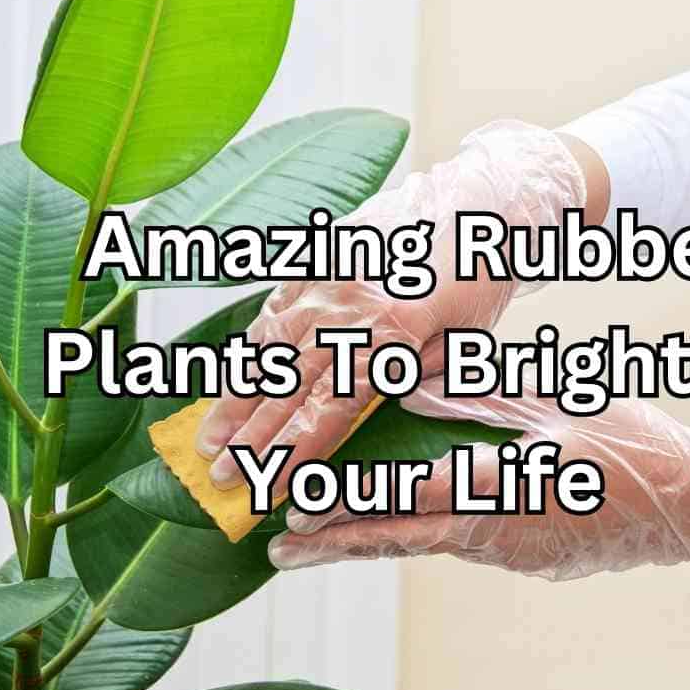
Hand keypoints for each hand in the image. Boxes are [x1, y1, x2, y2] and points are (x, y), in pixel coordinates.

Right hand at [196, 121, 585, 490]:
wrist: (481, 199)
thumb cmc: (480, 275)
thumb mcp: (464, 339)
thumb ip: (412, 377)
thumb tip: (369, 410)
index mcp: (390, 336)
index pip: (329, 412)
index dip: (295, 456)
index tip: (268, 490)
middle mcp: (347, 309)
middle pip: (289, 390)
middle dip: (252, 442)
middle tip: (221, 480)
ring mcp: (325, 281)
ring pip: (268, 352)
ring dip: (236, 402)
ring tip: (208, 441)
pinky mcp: (317, 258)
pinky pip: (274, 310)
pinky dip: (251, 348)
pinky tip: (233, 379)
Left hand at [269, 377, 689, 608]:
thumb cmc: (635, 443)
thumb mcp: (559, 402)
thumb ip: (478, 393)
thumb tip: (407, 385)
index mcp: (508, 485)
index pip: (412, 495)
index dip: (350, 502)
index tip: (298, 506)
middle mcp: (500, 530)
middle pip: (402, 539)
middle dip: (337, 543)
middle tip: (279, 547)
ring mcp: (512, 552)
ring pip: (423, 547)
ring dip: (366, 543)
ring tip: (312, 547)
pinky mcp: (522, 558)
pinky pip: (453, 547)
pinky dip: (409, 538)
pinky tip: (382, 531)